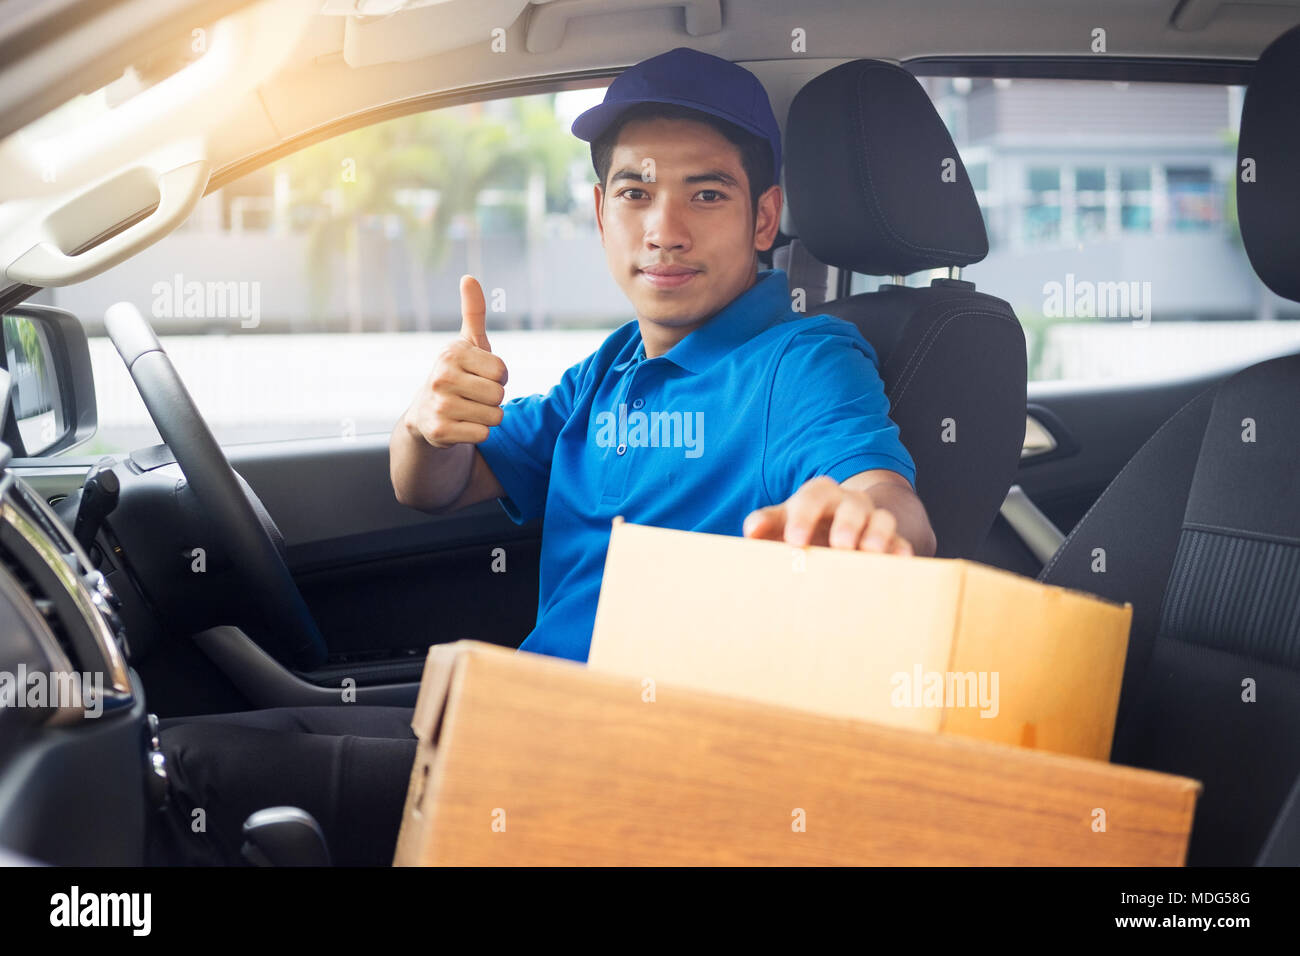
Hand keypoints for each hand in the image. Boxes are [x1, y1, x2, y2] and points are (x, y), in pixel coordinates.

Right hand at [404, 275, 509, 448]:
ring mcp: (439, 406)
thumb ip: (473, 312)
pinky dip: (478, 433)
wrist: (426, 415)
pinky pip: (483, 434)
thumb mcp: (467, 344)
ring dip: (488, 417)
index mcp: (451, 354)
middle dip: (494, 399)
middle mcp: (441, 377)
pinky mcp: (440, 432)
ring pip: (494, 416)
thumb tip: (469, 277)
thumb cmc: (457, 375)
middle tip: (474, 396)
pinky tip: (461, 425)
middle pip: (499, 395)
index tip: (481, 376)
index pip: (501, 370)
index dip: (499, 377)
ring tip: (468, 410)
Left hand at [742, 475, 914, 555]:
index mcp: (819, 495)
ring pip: (882, 519)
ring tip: (870, 552)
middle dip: (847, 524)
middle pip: (852, 505)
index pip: (812, 498)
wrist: (837, 532)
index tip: (795, 541)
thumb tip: (751, 532)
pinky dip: (900, 551)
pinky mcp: (892, 541)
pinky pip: (901, 543)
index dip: (804, 517)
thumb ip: (765, 523)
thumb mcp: (783, 521)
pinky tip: (900, 562)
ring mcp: (874, 521)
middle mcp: (849, 504)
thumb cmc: (803, 528)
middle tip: (840, 545)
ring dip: (877, 535)